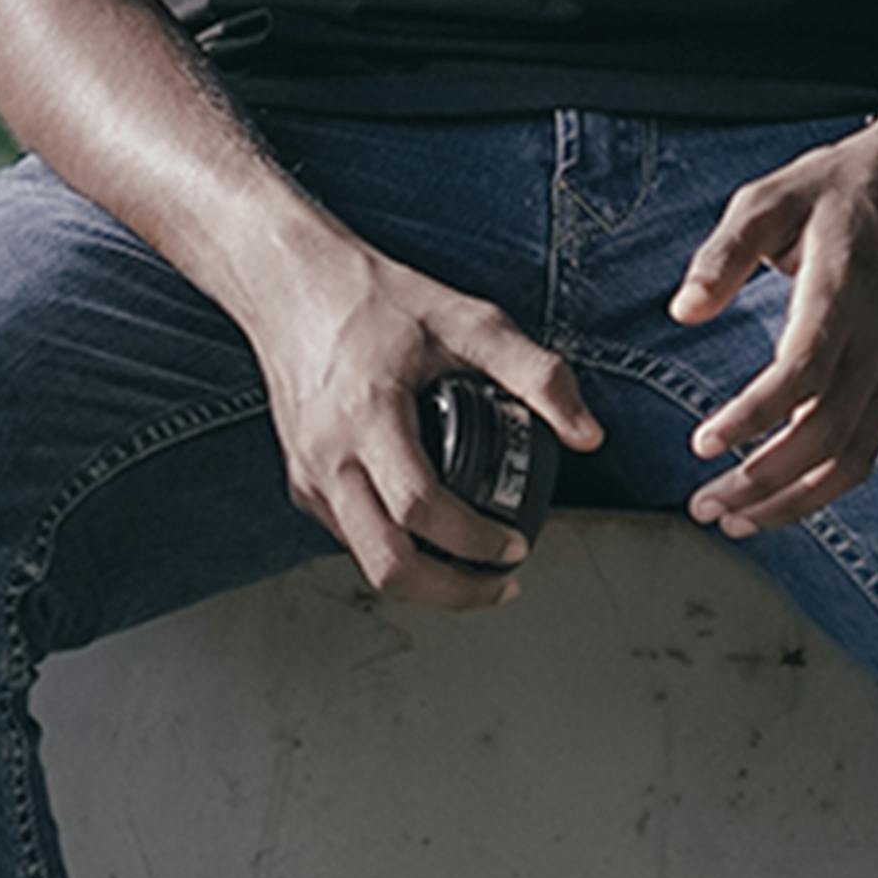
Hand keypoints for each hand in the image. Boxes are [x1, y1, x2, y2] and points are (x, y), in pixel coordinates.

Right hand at [238, 244, 599, 603]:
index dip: (475, 542)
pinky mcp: (300, 482)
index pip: (421, 508)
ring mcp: (309, 475)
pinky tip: (431, 535)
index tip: (515, 545)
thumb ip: (536, 373)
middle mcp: (329, 457)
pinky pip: (350, 539)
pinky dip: (395, 550)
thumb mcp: (467, 321)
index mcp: (369, 417)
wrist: (290, 284)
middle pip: (387, 564)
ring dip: (425, 582)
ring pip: (365, 564)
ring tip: (474, 572)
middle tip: (499, 585)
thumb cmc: (371, 299)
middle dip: (452, 593)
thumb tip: (587, 433)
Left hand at [664, 100, 877, 538]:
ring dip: (793, 501)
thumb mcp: (773, 196)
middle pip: (826, 433)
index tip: (704, 443)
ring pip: (851, 458)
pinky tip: (781, 500)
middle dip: (762, 481)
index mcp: (845, 289)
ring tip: (734, 520)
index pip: (804, 371)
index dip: (754, 416)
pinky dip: (823, 487)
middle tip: (703, 504)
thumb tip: (684, 310)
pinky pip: (866, 449)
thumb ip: (724, 253)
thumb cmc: (845, 188)